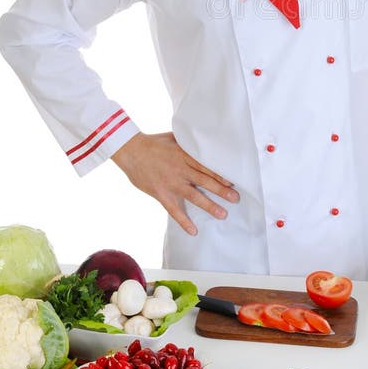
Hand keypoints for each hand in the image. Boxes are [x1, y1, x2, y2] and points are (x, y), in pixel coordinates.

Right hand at [111, 131, 239, 234]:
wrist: (131, 150)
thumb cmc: (154, 142)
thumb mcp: (175, 137)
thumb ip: (190, 142)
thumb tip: (205, 139)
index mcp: (185, 155)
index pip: (207, 166)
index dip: (221, 174)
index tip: (234, 181)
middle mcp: (181, 170)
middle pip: (205, 181)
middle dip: (222, 191)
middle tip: (236, 199)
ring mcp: (171, 183)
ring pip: (194, 196)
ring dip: (209, 206)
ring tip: (223, 214)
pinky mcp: (161, 194)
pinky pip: (174, 210)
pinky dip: (184, 221)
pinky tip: (193, 231)